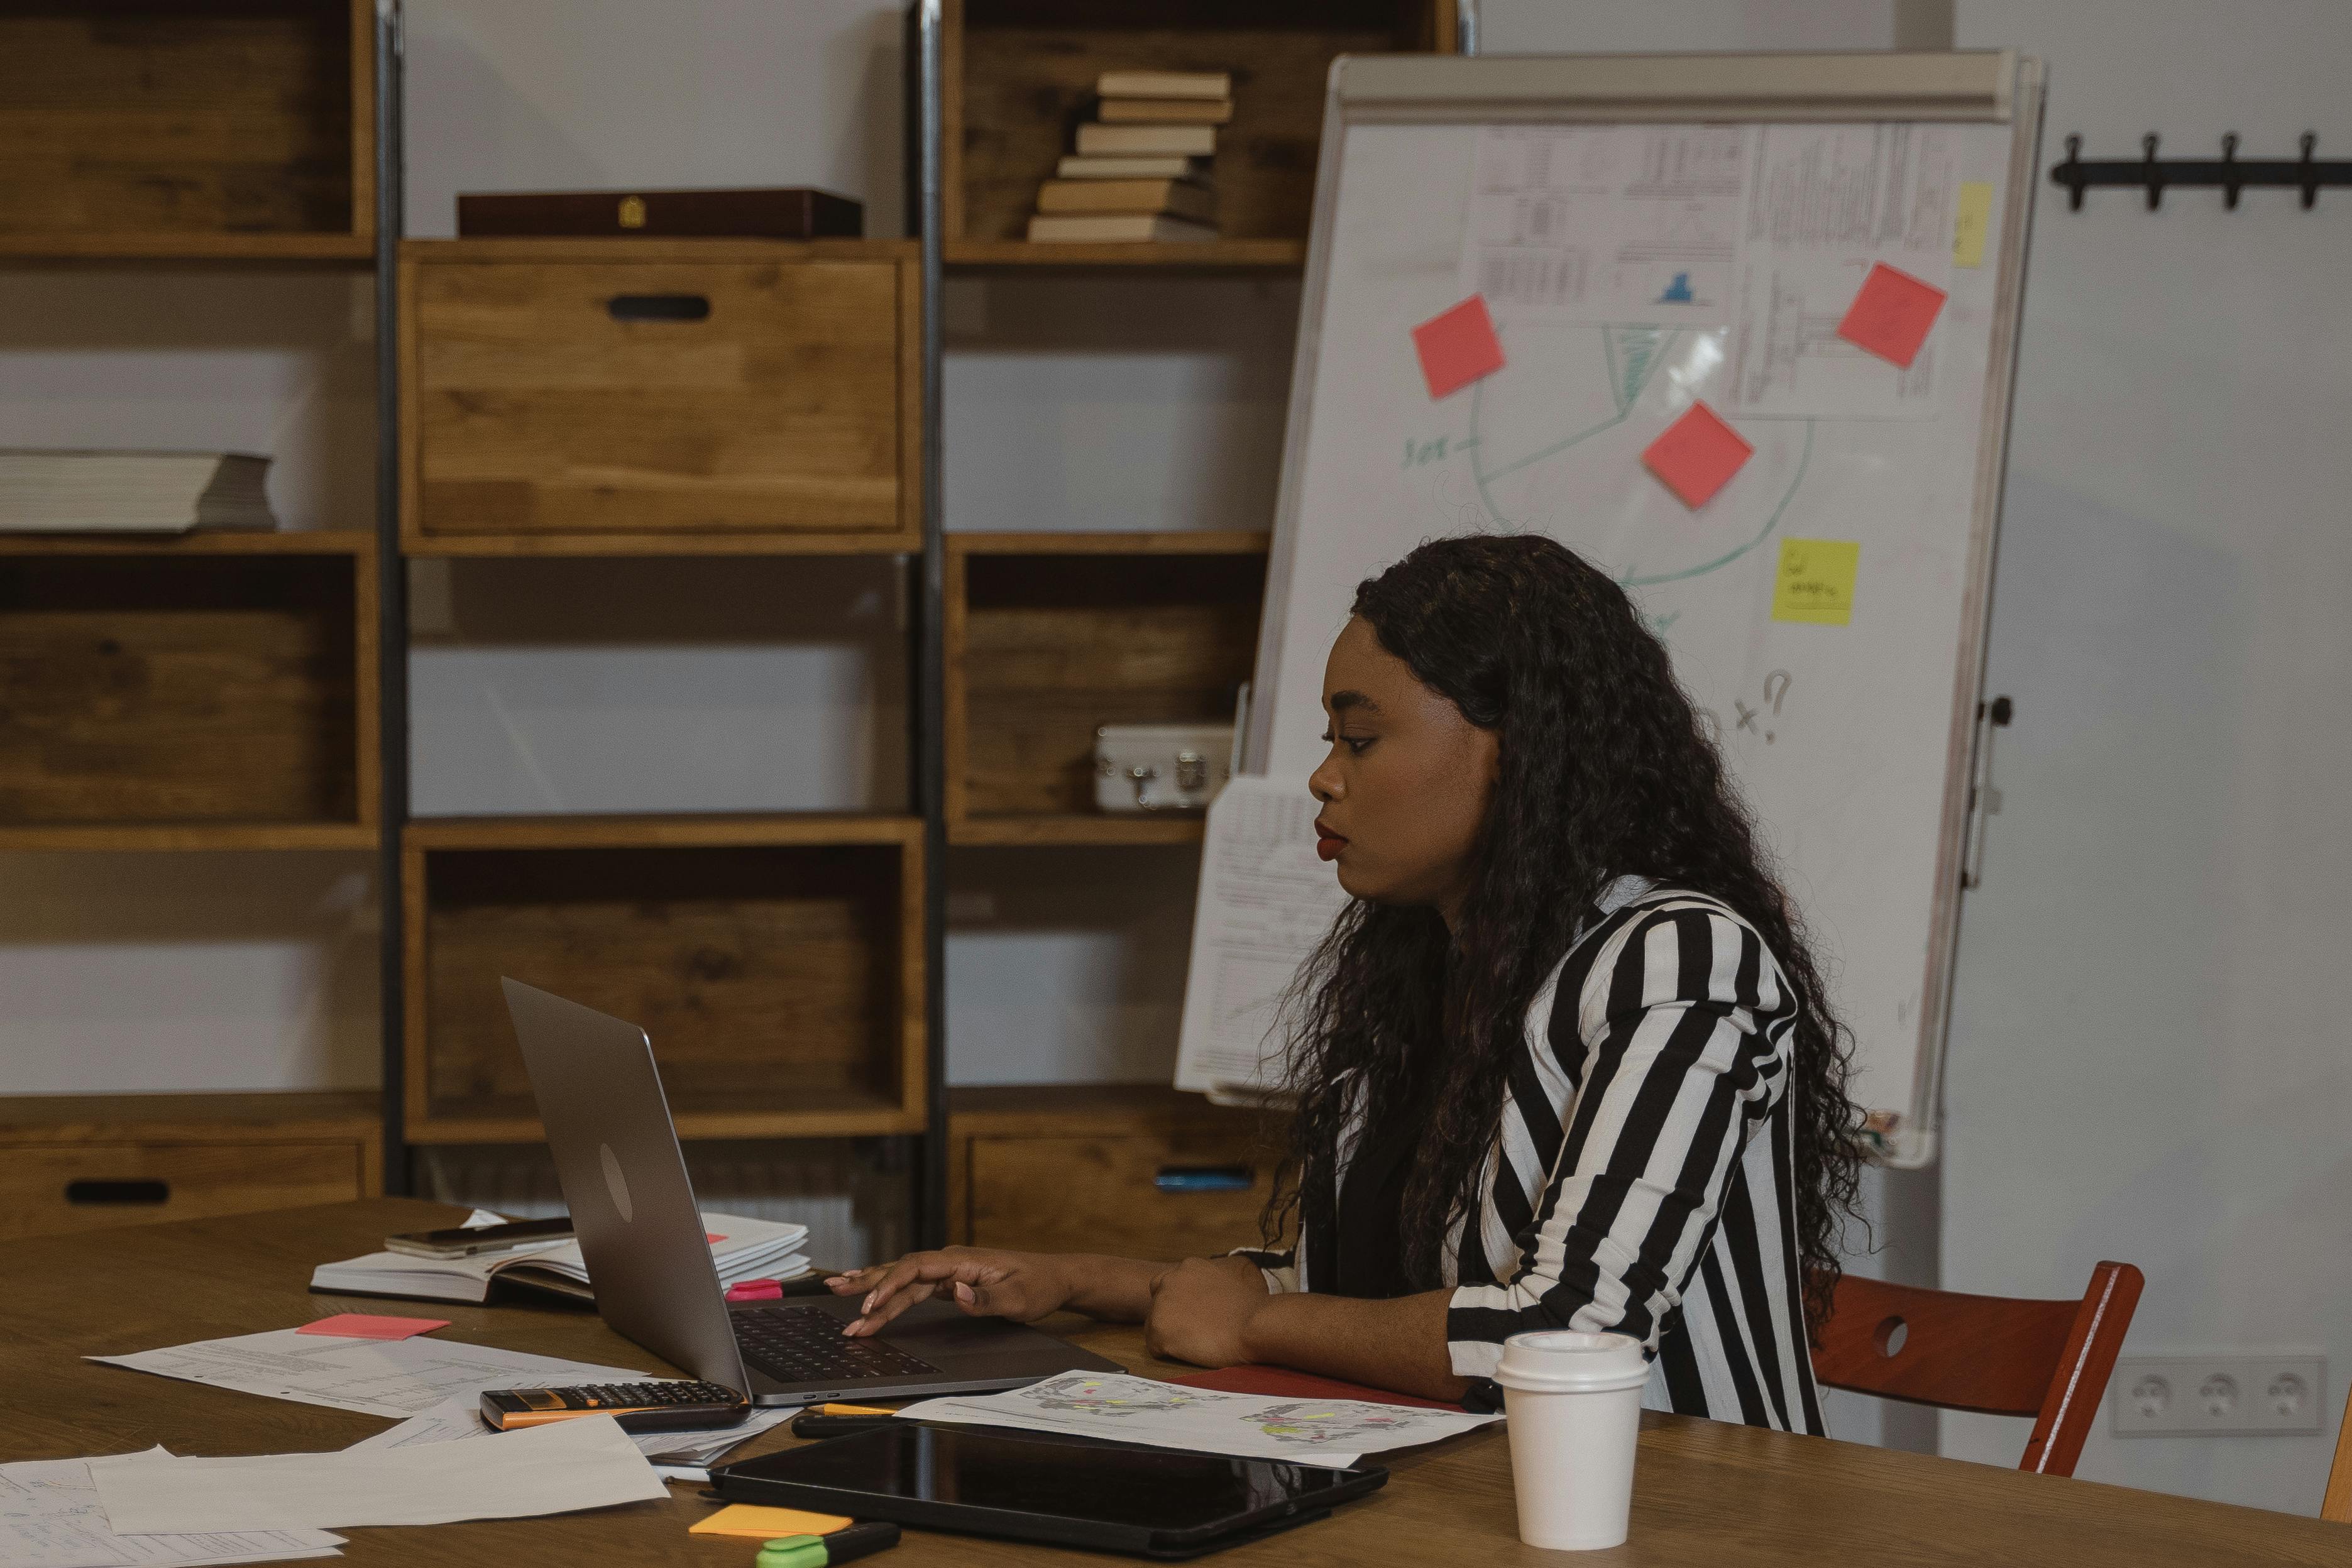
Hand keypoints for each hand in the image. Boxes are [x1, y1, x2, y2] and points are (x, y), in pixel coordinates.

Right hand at [827, 1247, 1073, 1336]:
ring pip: (901, 1277)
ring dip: (871, 1286)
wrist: (1054, 1277)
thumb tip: (957, 1292)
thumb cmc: (1039, 1286)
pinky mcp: (947, 1281)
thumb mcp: (1020, 1298)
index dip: (891, 1286)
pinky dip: (888, 1289)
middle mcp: (949, 1261)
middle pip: (900, 1270)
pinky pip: (910, 1286)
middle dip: (868, 1284)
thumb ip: (987, 1297)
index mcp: (962, 1261)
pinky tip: (869, 1290)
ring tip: (836, 1288)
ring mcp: (947, 1270)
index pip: (916, 1270)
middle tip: (835, 1294)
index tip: (871, 1305)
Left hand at [1143, 1256, 1270, 1367]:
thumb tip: (1216, 1282)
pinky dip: (1169, 1352)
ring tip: (1196, 1342)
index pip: (1169, 1284)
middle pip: (1157, 1303)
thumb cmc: (1252, 1305)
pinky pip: (1155, 1347)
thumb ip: (1215, 1275)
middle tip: (1194, 1329)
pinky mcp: (1159, 1330)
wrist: (1254, 1324)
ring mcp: (1161, 1305)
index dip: (1181, 1301)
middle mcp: (1170, 1280)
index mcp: (1188, 1266)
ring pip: (1154, 1325)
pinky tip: (1191, 1351)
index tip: (1195, 1313)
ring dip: (1171, 1334)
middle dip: (1171, 1316)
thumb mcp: (1234, 1273)